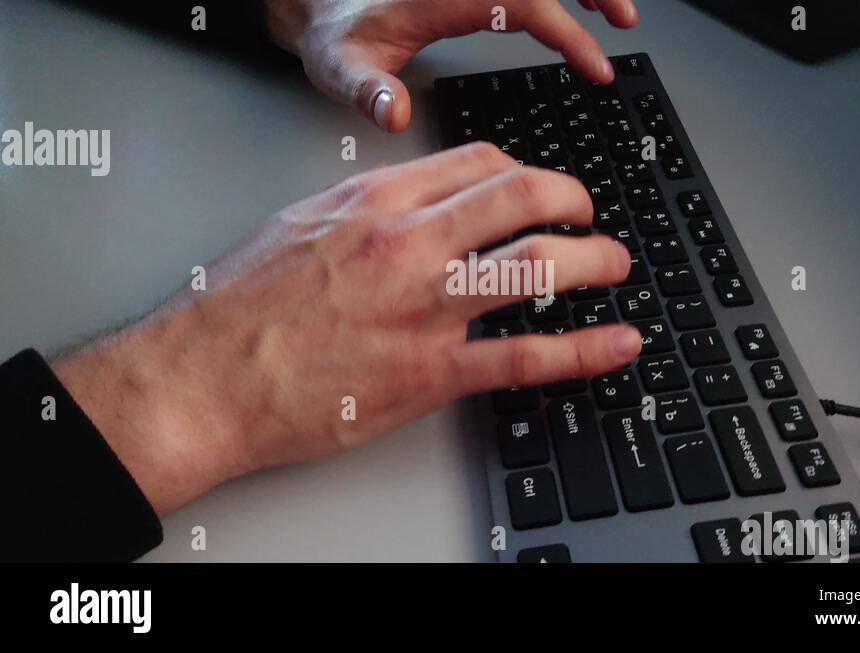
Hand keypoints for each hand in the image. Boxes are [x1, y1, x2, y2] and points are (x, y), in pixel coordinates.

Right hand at [53, 143, 641, 516]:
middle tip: (588, 216)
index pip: (478, 164)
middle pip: (521, 196)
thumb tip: (412, 207)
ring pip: (538, 264)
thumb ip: (365, 211)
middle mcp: (406, 242)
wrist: (201, 379)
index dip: (526, 172)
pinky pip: (524, 356)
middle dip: (572, 199)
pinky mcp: (428, 373)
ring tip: (615, 265)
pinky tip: (616, 344)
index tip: (540, 189)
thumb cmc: (237, 307)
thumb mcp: (299, 226)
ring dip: (595, 260)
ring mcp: (423, 307)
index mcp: (374, 202)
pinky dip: (585, 351)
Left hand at [264, 0, 638, 130]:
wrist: (313, 2)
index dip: (564, 32)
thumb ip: (364, 89)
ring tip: (620, 11)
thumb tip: (390, 112)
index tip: (594, 65)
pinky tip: (578, 3)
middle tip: (627, 20)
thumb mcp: (338, 66)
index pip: (521, 4)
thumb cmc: (332, 33)